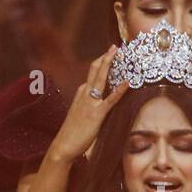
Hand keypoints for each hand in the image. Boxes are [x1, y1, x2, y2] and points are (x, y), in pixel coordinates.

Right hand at [49, 46, 130, 162]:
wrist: (63, 146)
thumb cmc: (73, 134)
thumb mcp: (80, 115)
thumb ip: (89, 106)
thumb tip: (100, 103)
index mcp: (81, 93)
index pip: (92, 73)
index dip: (102, 63)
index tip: (110, 54)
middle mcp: (84, 94)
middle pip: (95, 70)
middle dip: (105, 57)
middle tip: (115, 46)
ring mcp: (90, 103)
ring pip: (100, 78)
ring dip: (109, 64)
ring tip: (118, 52)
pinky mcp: (97, 114)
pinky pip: (110, 99)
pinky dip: (119, 89)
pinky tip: (127, 82)